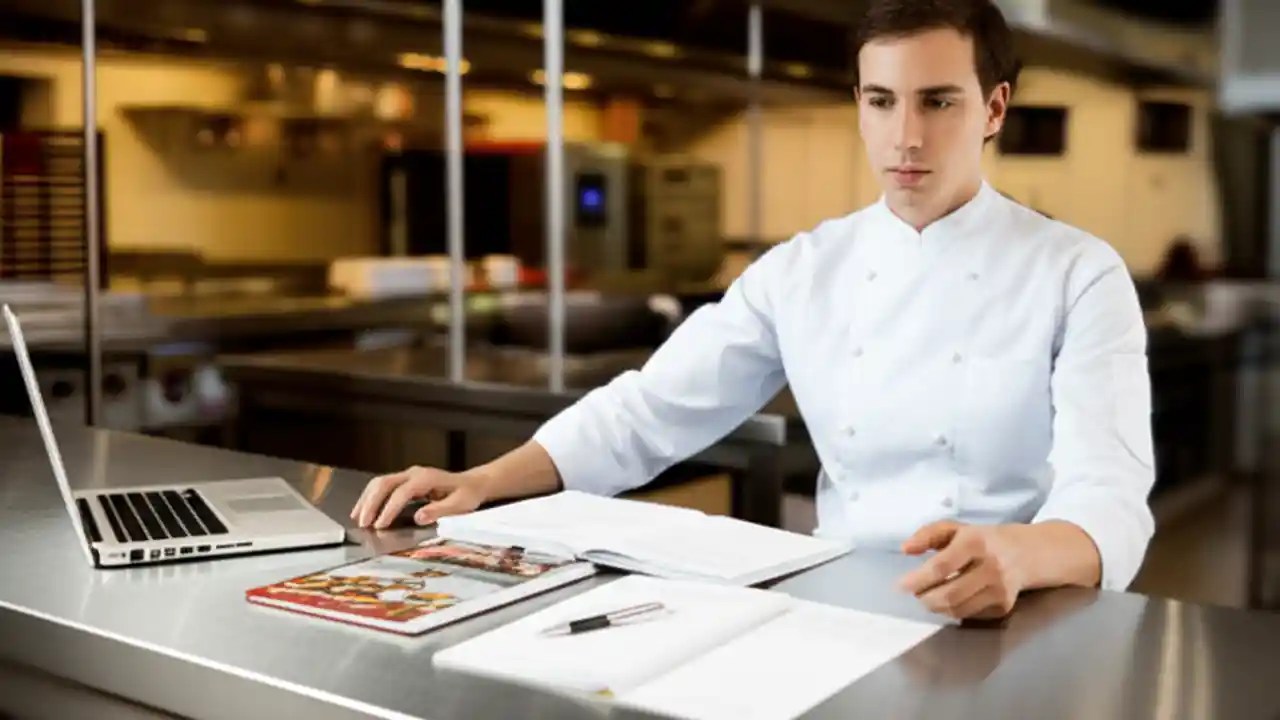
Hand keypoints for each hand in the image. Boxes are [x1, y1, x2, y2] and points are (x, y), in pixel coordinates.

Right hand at [350, 466, 487, 529]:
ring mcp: (408, 474)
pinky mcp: (405, 479)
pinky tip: (363, 510)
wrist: (472, 483)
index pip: (402, 493)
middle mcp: (414, 473)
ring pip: (380, 482)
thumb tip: (419, 517)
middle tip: (363, 524)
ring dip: (367, 499)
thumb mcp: (460, 505)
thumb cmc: (467, 495)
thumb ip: (439, 510)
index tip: (380, 526)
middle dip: (371, 503)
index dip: (389, 509)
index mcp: (426, 478)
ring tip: (357, 518)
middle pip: (385, 483)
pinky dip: (370, 497)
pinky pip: (383, 485)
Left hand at [896, 521, 1028, 619]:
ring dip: (936, 607)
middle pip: (949, 594)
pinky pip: (969, 615)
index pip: (942, 566)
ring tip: (929, 597)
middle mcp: (991, 567)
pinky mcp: (1004, 607)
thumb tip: (905, 549)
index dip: (919, 579)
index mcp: (976, 542)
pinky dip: (953, 611)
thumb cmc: (984, 539)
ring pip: (958, 609)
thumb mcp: (956, 528)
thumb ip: (928, 534)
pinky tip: (949, 600)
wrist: (1027, 553)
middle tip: (915, 594)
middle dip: (925, 598)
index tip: (901, 585)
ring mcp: (1000, 590)